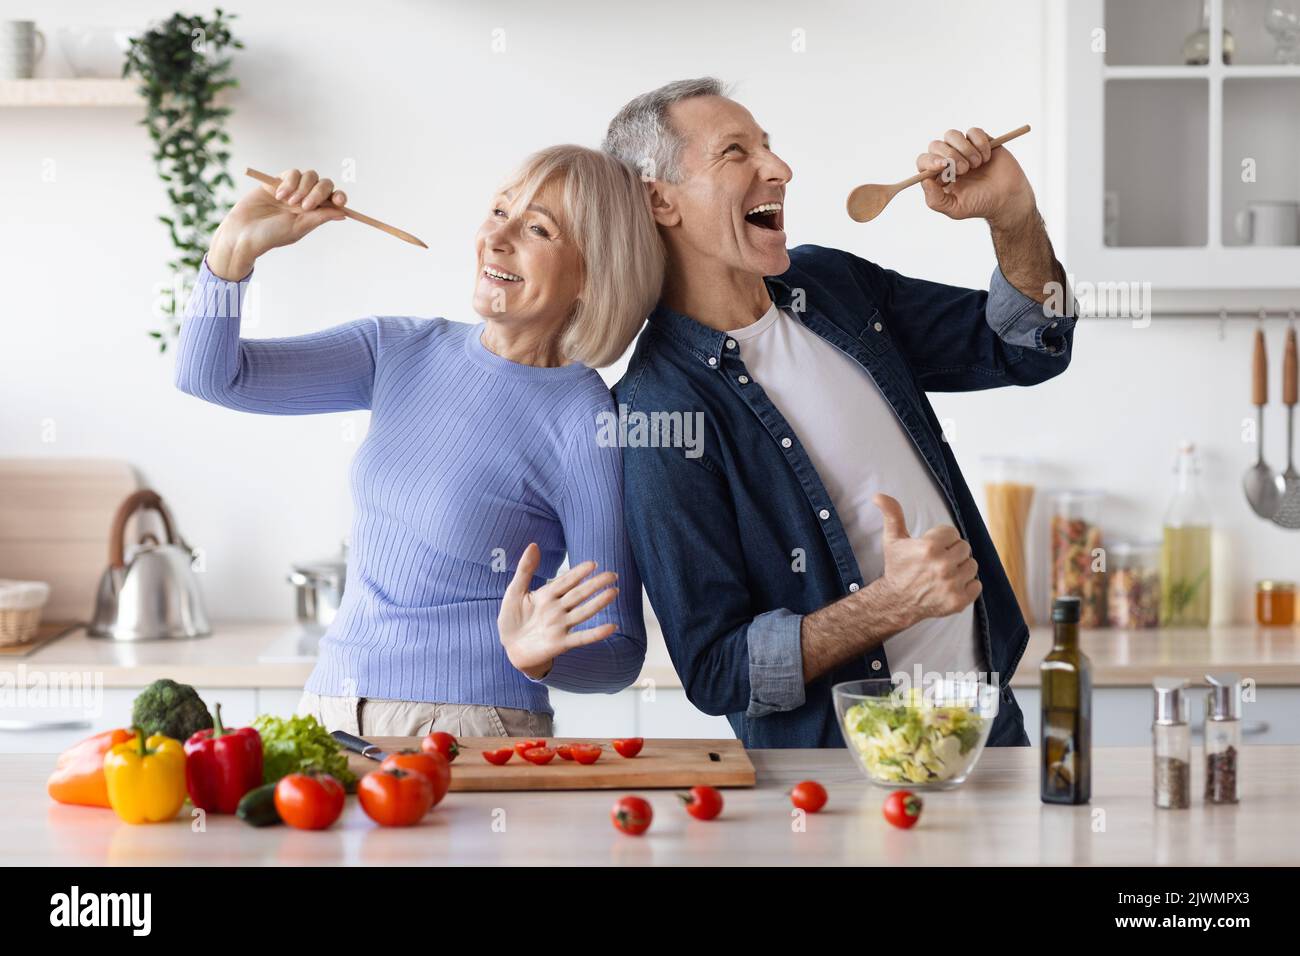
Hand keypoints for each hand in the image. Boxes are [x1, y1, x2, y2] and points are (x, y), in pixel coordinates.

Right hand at [206, 168, 347, 279]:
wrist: (243, 232)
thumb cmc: (271, 235)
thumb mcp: (298, 228)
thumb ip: (319, 217)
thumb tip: (343, 213)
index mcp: (314, 214)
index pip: (334, 200)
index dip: (339, 197)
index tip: (339, 201)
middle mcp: (306, 200)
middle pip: (324, 185)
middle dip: (318, 192)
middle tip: (305, 206)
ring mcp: (293, 191)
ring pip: (310, 176)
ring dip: (302, 188)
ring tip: (288, 202)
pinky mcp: (278, 182)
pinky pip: (292, 173)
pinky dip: (289, 182)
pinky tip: (279, 195)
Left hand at [497, 543, 620, 679]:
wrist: (509, 648)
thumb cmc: (511, 619)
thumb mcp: (514, 591)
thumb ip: (525, 570)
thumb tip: (534, 545)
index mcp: (547, 596)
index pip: (566, 581)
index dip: (579, 572)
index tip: (593, 563)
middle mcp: (557, 609)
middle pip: (579, 594)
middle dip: (596, 584)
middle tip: (612, 575)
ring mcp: (560, 626)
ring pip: (583, 612)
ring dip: (598, 603)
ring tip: (614, 592)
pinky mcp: (560, 644)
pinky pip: (581, 637)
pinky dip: (596, 633)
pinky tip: (611, 627)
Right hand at [872, 493, 980, 626]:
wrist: (896, 601)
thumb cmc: (897, 567)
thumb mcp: (892, 539)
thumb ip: (891, 514)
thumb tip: (878, 495)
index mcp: (929, 547)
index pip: (953, 533)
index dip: (941, 539)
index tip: (930, 549)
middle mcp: (942, 566)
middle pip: (965, 548)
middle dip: (952, 552)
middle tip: (936, 562)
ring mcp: (952, 585)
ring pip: (972, 565)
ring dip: (961, 568)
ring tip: (944, 573)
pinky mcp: (959, 601)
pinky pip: (977, 584)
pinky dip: (967, 585)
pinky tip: (950, 586)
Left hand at [916, 127, 1034, 229]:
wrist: (1006, 198)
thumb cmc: (979, 204)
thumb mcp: (954, 208)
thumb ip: (935, 199)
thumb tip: (924, 180)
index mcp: (937, 175)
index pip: (923, 161)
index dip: (930, 160)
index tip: (944, 165)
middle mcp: (947, 160)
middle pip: (935, 145)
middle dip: (950, 156)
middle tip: (965, 170)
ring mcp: (963, 149)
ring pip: (952, 135)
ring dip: (965, 149)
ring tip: (977, 164)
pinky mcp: (980, 141)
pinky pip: (973, 132)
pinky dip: (980, 143)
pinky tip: (987, 157)